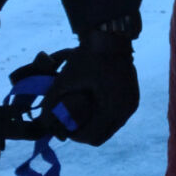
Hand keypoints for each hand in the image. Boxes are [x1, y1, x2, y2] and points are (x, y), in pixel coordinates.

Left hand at [1, 31, 138, 146]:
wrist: (111, 37)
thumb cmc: (88, 58)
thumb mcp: (65, 80)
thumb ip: (51, 102)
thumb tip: (42, 121)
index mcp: (112, 108)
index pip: (92, 137)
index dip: (74, 136)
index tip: (62, 126)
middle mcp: (126, 110)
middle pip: (102, 136)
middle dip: (84, 133)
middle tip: (70, 122)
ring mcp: (132, 104)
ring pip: (110, 127)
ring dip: (95, 125)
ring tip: (80, 114)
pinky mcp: (133, 98)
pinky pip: (117, 117)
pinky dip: (104, 116)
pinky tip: (93, 106)